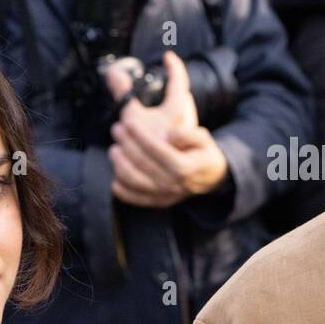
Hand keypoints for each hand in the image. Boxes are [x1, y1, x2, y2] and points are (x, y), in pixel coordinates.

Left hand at [105, 53, 228, 207]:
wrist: (211, 177)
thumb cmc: (203, 152)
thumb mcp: (203, 138)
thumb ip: (187, 134)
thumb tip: (165, 136)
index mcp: (185, 167)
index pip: (157, 149)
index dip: (141, 135)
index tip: (128, 121)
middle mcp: (174, 183)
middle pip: (144, 163)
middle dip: (127, 144)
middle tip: (117, 129)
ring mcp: (166, 195)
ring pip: (136, 182)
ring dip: (121, 166)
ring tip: (114, 149)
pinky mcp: (159, 202)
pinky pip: (136, 199)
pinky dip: (123, 191)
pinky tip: (114, 178)